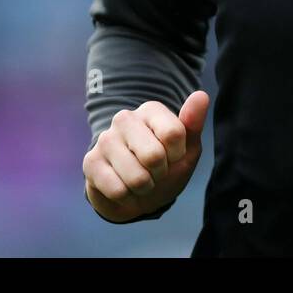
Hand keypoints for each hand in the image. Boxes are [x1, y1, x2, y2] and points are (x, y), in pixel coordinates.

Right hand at [83, 91, 208, 222]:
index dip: (177, 155)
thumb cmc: (166, 168)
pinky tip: (124, 188)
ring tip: (140, 181)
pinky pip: (118, 190)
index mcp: (151, 110)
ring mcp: (105, 139)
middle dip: (160, 173)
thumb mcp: (187, 149)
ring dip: (144, 188)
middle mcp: (124, 118)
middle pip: (154, 156)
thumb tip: (201, 95)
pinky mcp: (90, 162)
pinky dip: (127, 197)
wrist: (138, 195)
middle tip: (155, 171)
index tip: (173, 156)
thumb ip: (193, 124)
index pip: (174, 134)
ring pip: (137, 177)